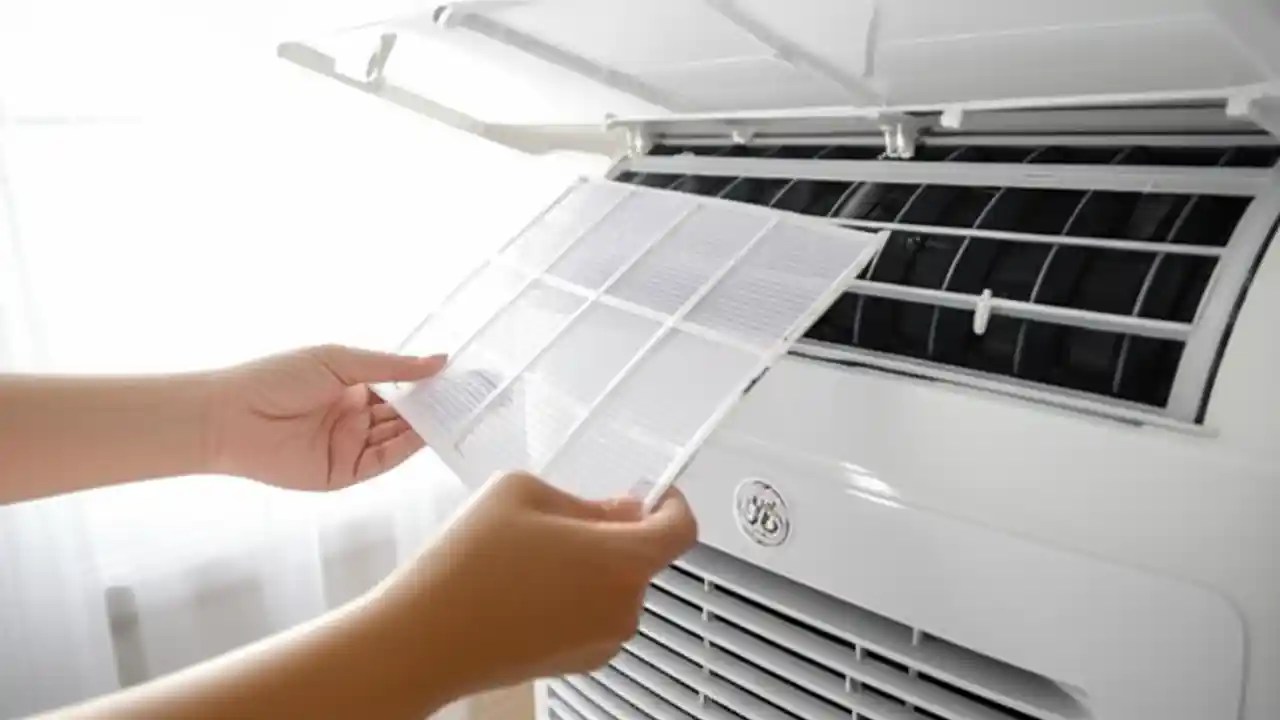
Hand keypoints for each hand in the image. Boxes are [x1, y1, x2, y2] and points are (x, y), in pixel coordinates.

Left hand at [209, 345, 445, 490]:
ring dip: (427, 427)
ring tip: (460, 414)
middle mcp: (353, 417)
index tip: (461, 376)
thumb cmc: (277, 378)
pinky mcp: (344, 473)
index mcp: (350, 386)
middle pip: (404, 414)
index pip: (399, 386)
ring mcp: (350, 445)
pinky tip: (427, 434)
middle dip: (435, 406)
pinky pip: (382, 461)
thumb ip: (389, 366)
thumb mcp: (338, 361)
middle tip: (472, 398)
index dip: (427, 382)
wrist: (229, 418)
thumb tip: (438, 361)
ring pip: (398, 437)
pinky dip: (406, 449)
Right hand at [373, 472, 697, 701]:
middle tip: (560, 520)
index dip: (671, 505)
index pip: (681, 530)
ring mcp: (603, 642)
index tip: (652, 495)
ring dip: (591, 566)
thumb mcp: (523, 493)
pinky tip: (525, 588)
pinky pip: (593, 615)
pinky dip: (574, 596)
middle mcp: (624, 608)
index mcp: (623, 562)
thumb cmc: (469, 562)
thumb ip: (584, 500)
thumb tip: (617, 514)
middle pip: (643, 558)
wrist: (424, 638)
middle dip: (614, 533)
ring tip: (530, 557)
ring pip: (614, 587)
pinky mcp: (577, 663)